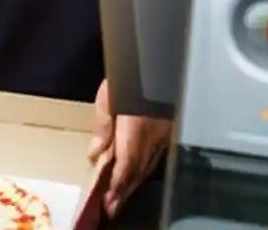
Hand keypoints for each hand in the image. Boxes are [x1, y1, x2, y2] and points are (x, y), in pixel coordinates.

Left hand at [88, 79, 171, 217]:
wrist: (162, 60)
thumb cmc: (132, 73)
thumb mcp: (109, 97)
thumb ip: (103, 127)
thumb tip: (96, 154)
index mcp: (138, 128)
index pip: (127, 166)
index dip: (117, 188)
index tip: (108, 204)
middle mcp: (156, 136)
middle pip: (139, 171)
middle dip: (125, 191)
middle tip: (113, 209)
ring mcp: (166, 134)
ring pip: (149, 165)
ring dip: (134, 183)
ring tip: (121, 196)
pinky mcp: (171, 130)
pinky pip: (157, 155)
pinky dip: (144, 168)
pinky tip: (138, 174)